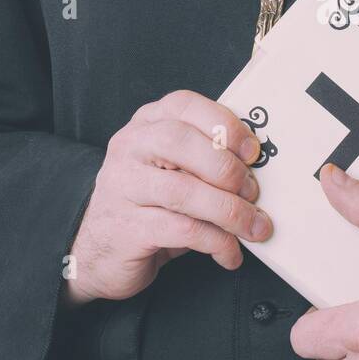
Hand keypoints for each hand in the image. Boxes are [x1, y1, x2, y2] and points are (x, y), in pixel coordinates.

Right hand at [64, 90, 269, 305]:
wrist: (98, 251)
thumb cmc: (150, 205)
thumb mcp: (174, 171)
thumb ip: (205, 160)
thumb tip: (260, 170)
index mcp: (146, 125)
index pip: (184, 106)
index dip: (224, 124)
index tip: (253, 151)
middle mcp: (129, 149)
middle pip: (181, 142)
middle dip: (227, 168)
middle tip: (253, 192)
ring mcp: (123, 187)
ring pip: (184, 190)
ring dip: (230, 211)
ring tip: (253, 228)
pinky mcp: (127, 228)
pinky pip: (182, 229)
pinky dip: (217, 242)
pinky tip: (229, 254)